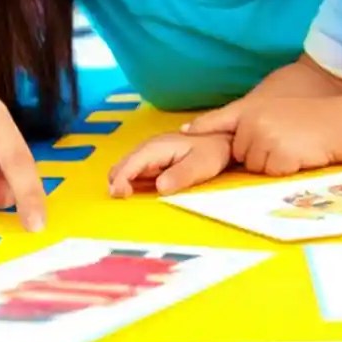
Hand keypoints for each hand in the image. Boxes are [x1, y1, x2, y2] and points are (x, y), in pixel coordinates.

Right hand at [106, 133, 232, 197]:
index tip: (120, 195)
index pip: (129, 164)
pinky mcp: (155, 160)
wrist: (223, 141)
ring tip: (128, 199)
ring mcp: (151, 154)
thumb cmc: (213, 151)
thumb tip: (159, 187)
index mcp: (156, 147)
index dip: (120, 180)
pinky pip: (136, 172)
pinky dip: (131, 182)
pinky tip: (137, 193)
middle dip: (117, 182)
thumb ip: (180, 175)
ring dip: (123, 183)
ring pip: (126, 169)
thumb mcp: (200, 165)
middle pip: (122, 166)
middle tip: (124, 200)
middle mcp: (149, 148)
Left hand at [182, 97, 336, 176]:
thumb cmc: (308, 120)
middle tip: (281, 142)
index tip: (184, 132)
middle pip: (239, 153)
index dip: (202, 127)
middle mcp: (253, 122)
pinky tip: (297, 156)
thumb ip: (251, 122)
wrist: (337, 123)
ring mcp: (264, 138)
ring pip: (254, 166)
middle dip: (256, 154)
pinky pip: (270, 172)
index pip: (220, 118)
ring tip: (290, 147)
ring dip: (270, 163)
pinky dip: (283, 169)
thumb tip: (233, 139)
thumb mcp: (275, 111)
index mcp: (251, 109)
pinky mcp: (276, 155)